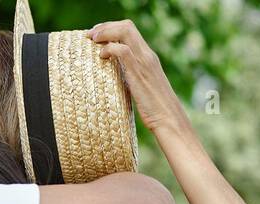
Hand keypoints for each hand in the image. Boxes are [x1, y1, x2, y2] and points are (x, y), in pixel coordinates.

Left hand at [89, 20, 188, 134]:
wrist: (169, 120)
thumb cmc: (155, 109)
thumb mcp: (141, 87)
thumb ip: (130, 76)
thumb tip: (115, 77)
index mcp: (148, 56)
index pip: (129, 30)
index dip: (110, 28)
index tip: (96, 35)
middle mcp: (147, 55)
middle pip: (126, 26)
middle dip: (105, 27)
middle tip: (90, 35)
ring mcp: (144, 62)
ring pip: (125, 32)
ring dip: (105, 33)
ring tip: (92, 40)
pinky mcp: (139, 72)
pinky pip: (123, 51)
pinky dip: (109, 49)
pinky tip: (102, 57)